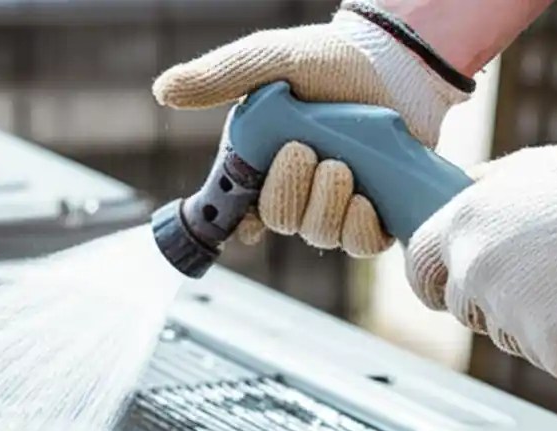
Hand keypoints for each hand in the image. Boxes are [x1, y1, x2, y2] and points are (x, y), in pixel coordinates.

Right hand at [152, 1, 471, 254]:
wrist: (393, 61)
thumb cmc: (326, 60)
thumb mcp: (267, 62)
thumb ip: (219, 77)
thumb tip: (163, 91)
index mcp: (261, 164)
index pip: (238, 213)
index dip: (240, 223)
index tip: (248, 217)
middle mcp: (296, 189)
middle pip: (281, 221)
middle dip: (290, 193)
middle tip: (306, 151)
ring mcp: (335, 203)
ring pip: (319, 234)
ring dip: (327, 205)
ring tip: (343, 166)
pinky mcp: (376, 211)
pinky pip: (361, 243)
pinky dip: (359, 228)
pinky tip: (365, 200)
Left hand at [407, 101, 556, 378]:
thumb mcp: (518, 172)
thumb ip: (477, 191)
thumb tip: (453, 194)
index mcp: (459, 227)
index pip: (419, 272)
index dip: (435, 286)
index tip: (445, 293)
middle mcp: (473, 270)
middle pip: (466, 311)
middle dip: (494, 307)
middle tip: (542, 286)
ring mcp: (507, 308)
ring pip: (509, 338)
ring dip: (538, 327)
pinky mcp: (548, 340)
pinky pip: (555, 359)